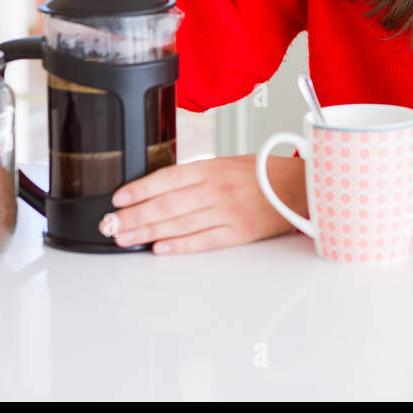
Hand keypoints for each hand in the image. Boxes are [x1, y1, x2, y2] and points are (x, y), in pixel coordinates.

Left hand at [97, 154, 307, 253]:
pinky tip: (160, 248)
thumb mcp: (228, 163)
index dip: (140, 189)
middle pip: (167, 204)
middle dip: (135, 215)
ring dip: (148, 232)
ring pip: (180, 223)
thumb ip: (197, 176)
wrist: (301, 186)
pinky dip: (180, 245)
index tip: (118, 199)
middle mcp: (217, 189)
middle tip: (110, 225)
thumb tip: (161, 189)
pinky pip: (204, 240)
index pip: (167, 178)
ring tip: (125, 238)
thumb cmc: (265, 174)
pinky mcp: (239, 232)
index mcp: (212, 168)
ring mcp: (228, 212)